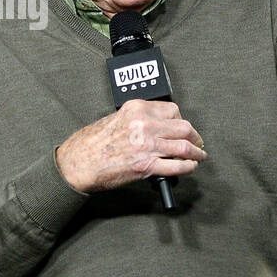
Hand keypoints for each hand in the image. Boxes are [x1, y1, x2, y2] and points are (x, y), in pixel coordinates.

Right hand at [56, 99, 205, 193]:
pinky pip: (177, 166)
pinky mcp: (147, 166)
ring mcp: (147, 145)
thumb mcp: (117, 119)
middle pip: (184, 127)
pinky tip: (190, 167)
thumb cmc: (93, 143)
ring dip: (196, 153)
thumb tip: (160, 127)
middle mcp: (144, 125)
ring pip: (184, 147)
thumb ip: (139, 120)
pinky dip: (188, 167)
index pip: (172, 110)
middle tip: (197, 142)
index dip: (181, 120)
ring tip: (198, 156)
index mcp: (137, 109)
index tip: (183, 127)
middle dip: (194, 136)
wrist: (78, 163)